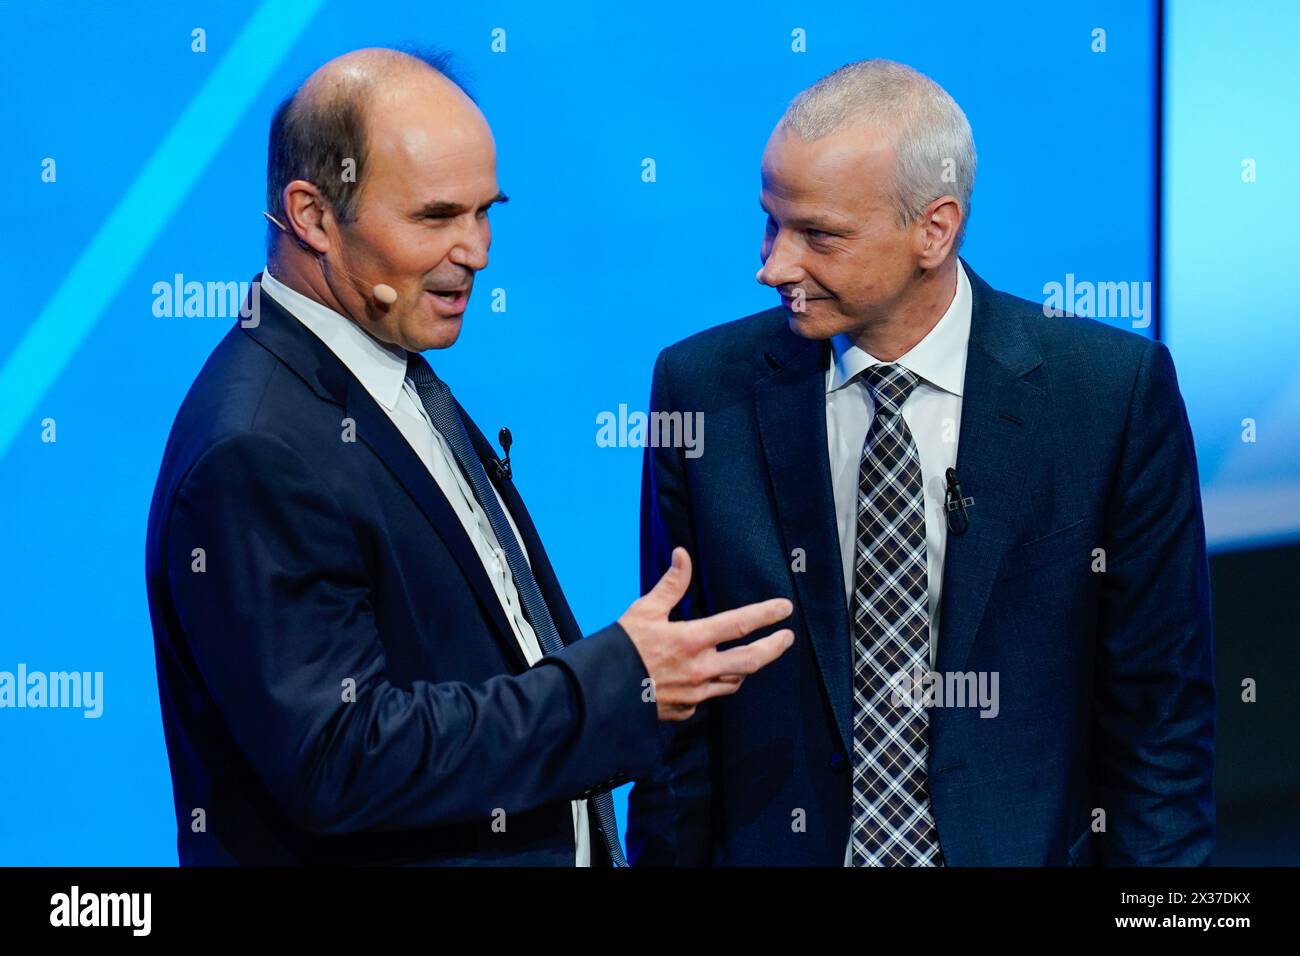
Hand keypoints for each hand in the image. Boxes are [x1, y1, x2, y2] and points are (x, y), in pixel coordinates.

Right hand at [620, 547, 793, 720]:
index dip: (766, 614)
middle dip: (773, 648)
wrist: (599, 693)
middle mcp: (699, 669)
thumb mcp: (644, 611)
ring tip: (751, 657)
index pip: (739, 624)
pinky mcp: (685, 711)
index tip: (785, 609)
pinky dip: (714, 686)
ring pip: (733, 682)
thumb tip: (682, 555)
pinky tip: (709, 679)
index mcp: (691, 640)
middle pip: (751, 660)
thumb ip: (670, 585)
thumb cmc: (620, 649)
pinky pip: (709, 698)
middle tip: (786, 638)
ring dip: (745, 668)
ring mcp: (694, 694)